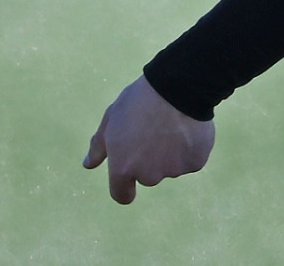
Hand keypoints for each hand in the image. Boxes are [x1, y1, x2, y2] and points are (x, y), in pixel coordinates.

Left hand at [83, 75, 216, 203]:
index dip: (125, 187)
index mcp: (123, 168)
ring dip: (171, 153)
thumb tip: (87, 165)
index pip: (121, 195)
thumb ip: (99, 147)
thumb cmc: (139, 101)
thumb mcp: (111, 119)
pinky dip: (189, 148)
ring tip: (173, 124)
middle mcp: (148, 176)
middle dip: (150, 160)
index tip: (129, 180)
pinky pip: (191, 159)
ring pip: (171, 166)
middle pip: (148, 176)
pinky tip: (188, 127)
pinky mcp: (195, 162)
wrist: (178, 87)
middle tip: (154, 131)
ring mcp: (173, 171)